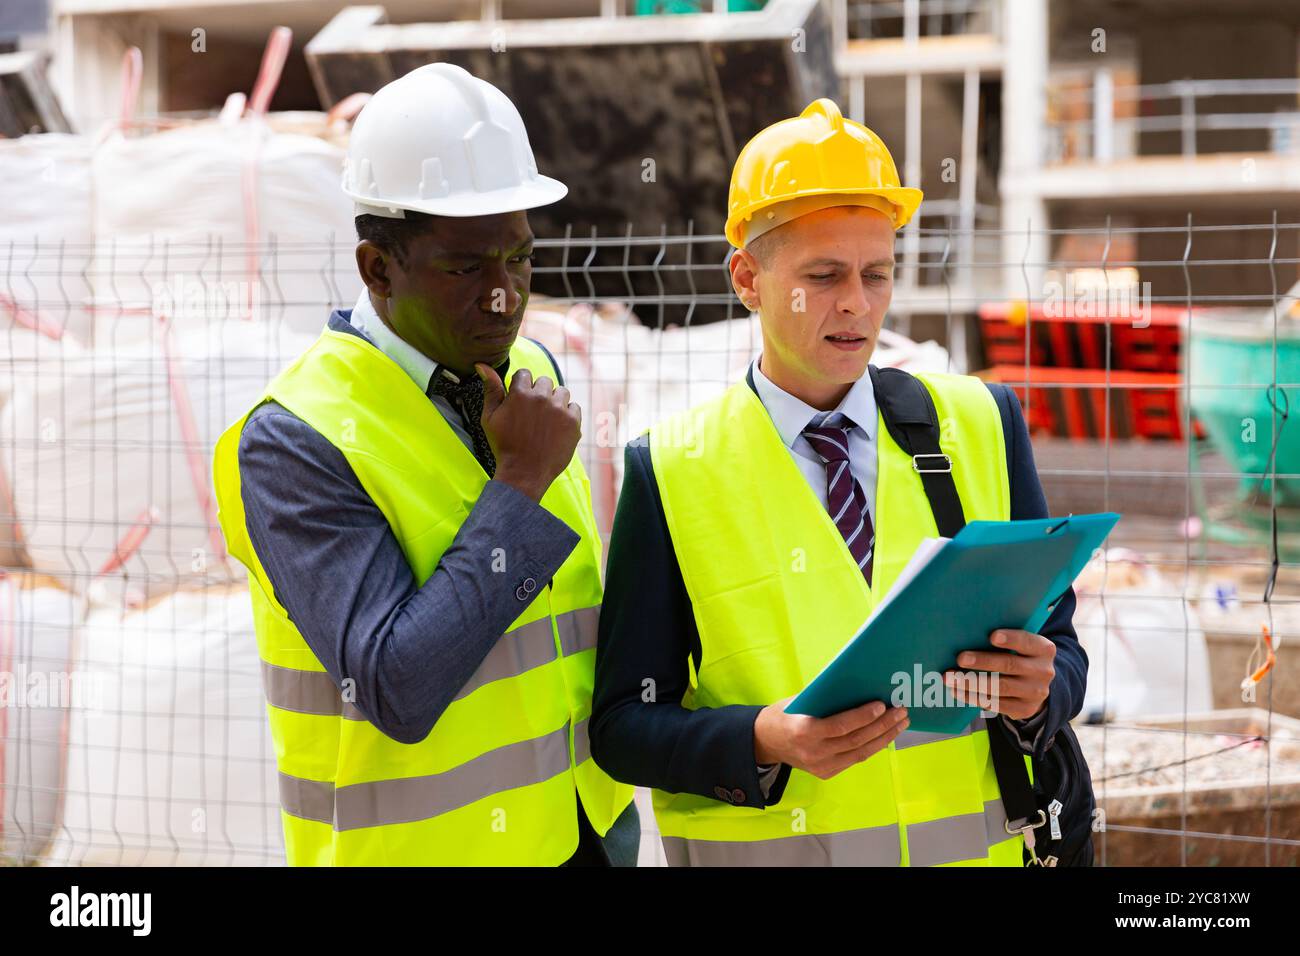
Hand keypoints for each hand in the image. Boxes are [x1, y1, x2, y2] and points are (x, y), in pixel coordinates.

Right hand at [477, 364, 580, 501]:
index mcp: (520, 393)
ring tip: (546, 420)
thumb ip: (490, 389)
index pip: (525, 374)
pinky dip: (568, 415)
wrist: (524, 473)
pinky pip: (574, 407)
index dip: (521, 387)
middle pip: (544, 381)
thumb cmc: (504, 445)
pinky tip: (556, 428)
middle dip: (539, 393)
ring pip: (561, 392)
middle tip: (532, 415)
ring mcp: (559, 410)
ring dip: (555, 401)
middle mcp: (542, 398)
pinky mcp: (573, 422)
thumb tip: (482, 364)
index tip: (520, 402)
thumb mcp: (490, 417)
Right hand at [753, 697, 908, 779]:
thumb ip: (824, 699)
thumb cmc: (784, 714)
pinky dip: (872, 746)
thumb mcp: (799, 701)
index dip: (863, 717)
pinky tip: (886, 734)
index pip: (840, 726)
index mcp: (804, 732)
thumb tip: (858, 688)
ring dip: (884, 737)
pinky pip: (855, 759)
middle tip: (901, 711)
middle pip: (855, 740)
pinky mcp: (826, 773)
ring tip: (901, 722)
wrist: (764, 741)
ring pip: (860, 752)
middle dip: (882, 725)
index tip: (881, 705)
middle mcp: (814, 753)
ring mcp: (821, 767)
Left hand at [942, 628, 1054, 720]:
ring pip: (1000, 687)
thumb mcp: (1020, 646)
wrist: (1035, 685)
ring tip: (950, 678)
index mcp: (1043, 649)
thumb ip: (1003, 639)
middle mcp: (1043, 671)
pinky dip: (972, 697)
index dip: (1011, 639)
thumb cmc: (1018, 657)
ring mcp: (1035, 692)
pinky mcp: (1024, 709)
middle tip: (960, 658)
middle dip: (982, 662)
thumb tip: (967, 633)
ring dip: (971, 682)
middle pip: (1009, 665)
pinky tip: (957, 691)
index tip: (992, 636)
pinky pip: (995, 704)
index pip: (1027, 642)